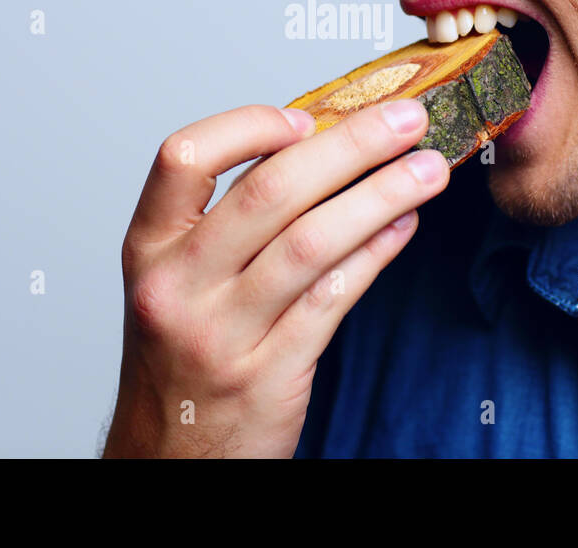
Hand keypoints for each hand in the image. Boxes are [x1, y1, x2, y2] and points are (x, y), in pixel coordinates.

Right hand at [102, 99, 447, 456]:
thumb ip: (230, 220)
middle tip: (406, 119)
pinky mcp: (267, 374)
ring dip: (381, 196)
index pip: (182, 157)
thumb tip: (317, 146)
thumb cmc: (182, 359)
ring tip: (428, 169)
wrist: (168, 459)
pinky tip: (405, 226)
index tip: (306, 117)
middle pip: (267, 193)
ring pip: (311, 244)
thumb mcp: (178, 281)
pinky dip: (375, 254)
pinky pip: (333, 299)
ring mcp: (221, 334)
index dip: (248, 126)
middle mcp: (177, 286)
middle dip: (350, 145)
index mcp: (149, 248)